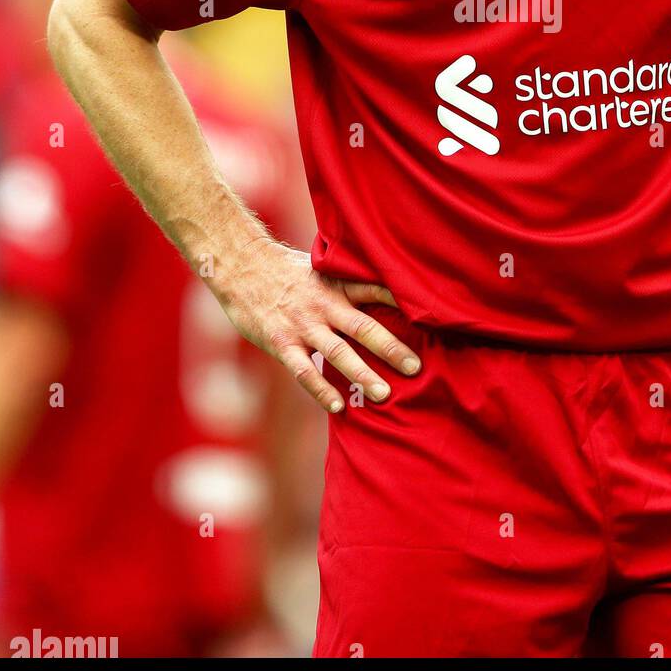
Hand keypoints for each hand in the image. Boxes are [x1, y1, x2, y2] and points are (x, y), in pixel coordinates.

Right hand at [213, 237, 420, 412]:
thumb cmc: (283, 268)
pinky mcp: (280, 342)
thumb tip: (381, 288)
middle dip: (392, 349)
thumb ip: (346, 282)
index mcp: (337, 285)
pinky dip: (321, 389)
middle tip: (416, 368)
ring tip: (385, 394)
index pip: (377, 292)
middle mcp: (324, 305)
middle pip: (364, 328)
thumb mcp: (320, 266)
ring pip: (338, 353)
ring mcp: (303, 325)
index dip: (403, 304)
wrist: (240, 265)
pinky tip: (338, 405)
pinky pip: (303, 370)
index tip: (430, 320)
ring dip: (362, 374)